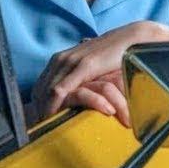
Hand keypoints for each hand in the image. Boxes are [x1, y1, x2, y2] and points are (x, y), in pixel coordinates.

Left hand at [31, 21, 168, 122]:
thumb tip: (79, 84)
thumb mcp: (91, 65)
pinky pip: (60, 89)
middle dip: (37, 109)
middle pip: (39, 89)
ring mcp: (71, 61)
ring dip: (43, 109)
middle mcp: (61, 58)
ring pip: (46, 91)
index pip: (40, 84)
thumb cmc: (113, 55)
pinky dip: (54, 105)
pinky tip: (54, 117)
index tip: (39, 119)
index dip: (37, 103)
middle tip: (39, 127)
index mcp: (61, 58)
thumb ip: (81, 73)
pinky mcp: (83, 67)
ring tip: (44, 127)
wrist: (131, 39)